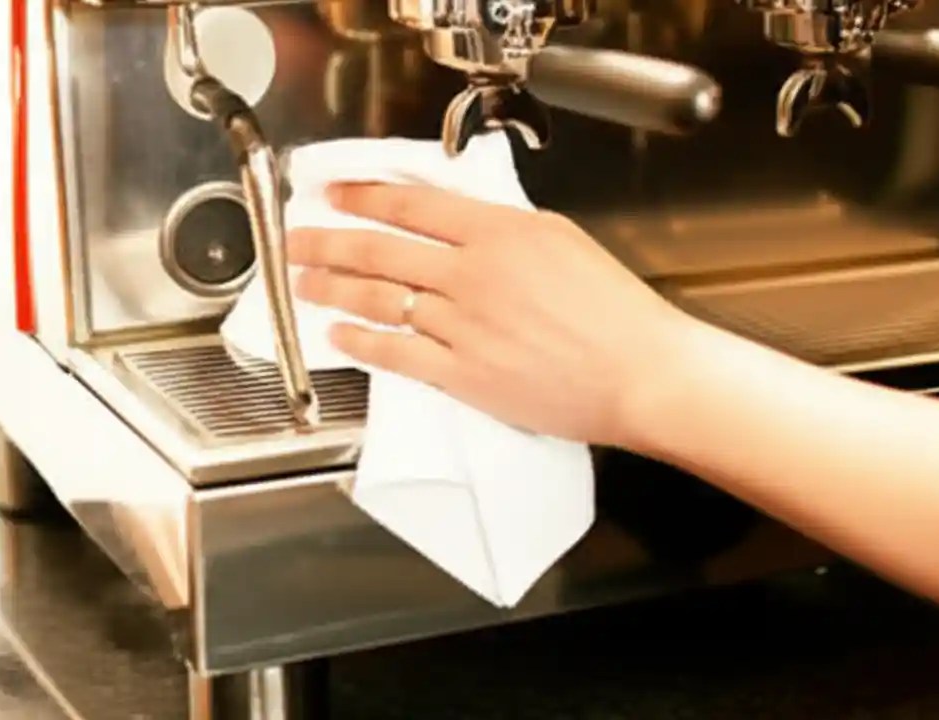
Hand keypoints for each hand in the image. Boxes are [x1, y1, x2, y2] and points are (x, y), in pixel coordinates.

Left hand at [288, 183, 689, 447]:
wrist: (640, 372)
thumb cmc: (615, 312)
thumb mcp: (563, 239)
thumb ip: (505, 228)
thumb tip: (460, 221)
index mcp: (499, 233)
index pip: (410, 204)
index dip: (362, 197)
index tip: (334, 194)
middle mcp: (472, 275)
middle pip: (380, 250)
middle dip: (327, 242)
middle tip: (298, 240)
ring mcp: (464, 327)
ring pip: (379, 300)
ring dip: (332, 289)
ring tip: (305, 284)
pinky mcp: (464, 376)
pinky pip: (396, 355)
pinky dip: (360, 343)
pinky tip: (339, 337)